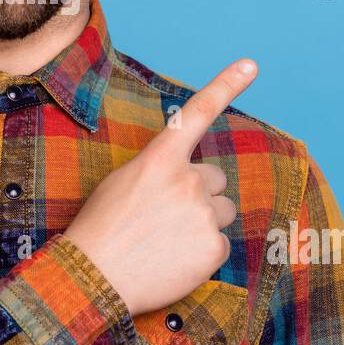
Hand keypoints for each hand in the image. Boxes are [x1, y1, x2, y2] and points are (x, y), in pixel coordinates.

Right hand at [62, 58, 257, 316]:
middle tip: (166, 217)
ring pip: (221, 212)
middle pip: (215, 180)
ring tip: (167, 241)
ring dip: (203, 223)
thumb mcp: (122, 183)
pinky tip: (174, 261)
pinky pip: (220, 245)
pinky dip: (202, 255)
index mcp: (159, 159)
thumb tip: (186, 178)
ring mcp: (202, 214)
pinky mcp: (213, 248)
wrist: (92, 279)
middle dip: (199, 195)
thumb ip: (159, 171)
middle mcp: (187, 181)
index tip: (250, 65)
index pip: (196, 115)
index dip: (225, 86)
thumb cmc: (100, 229)